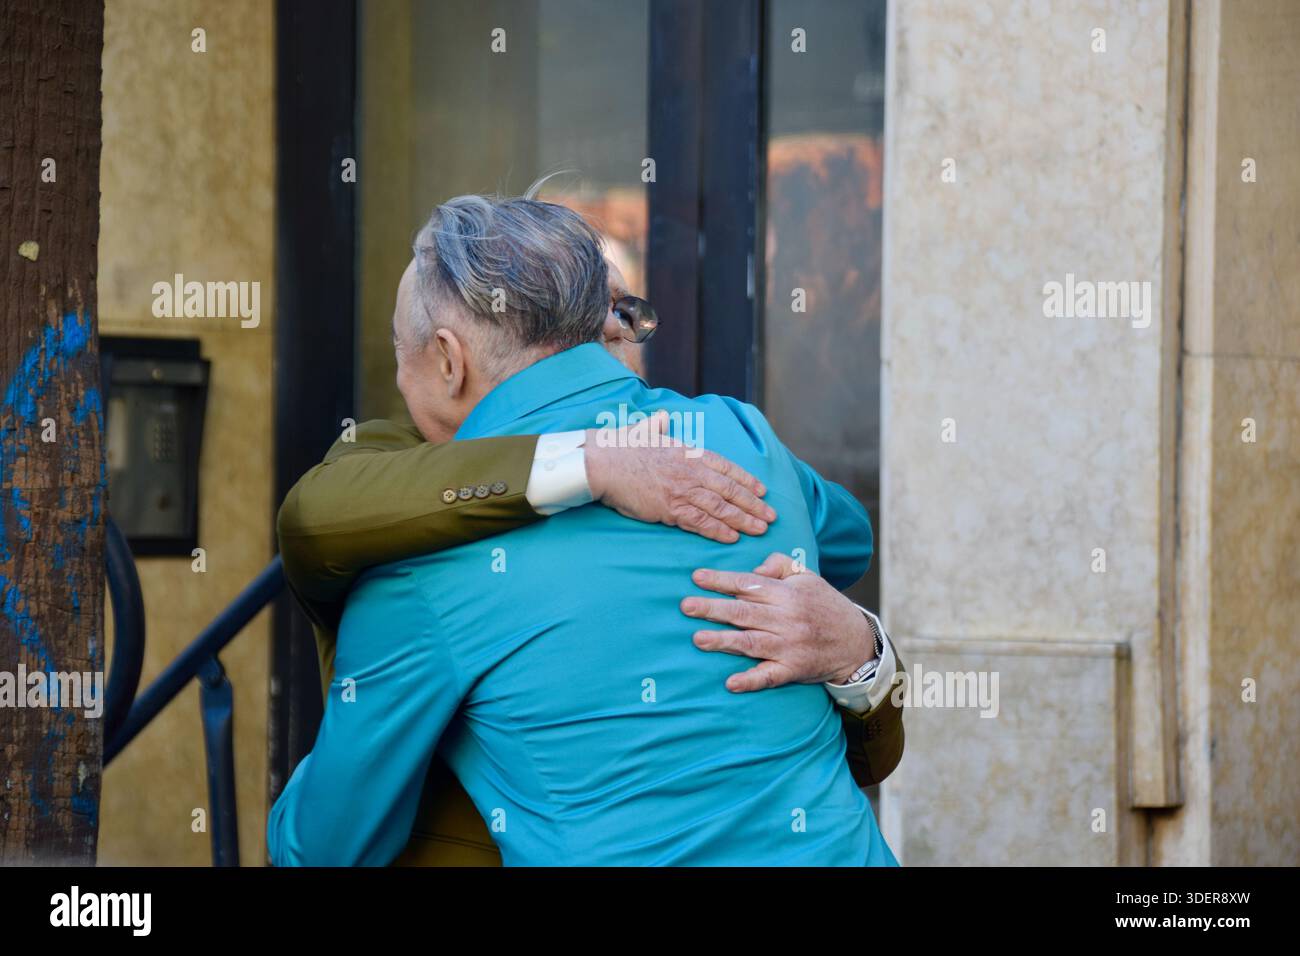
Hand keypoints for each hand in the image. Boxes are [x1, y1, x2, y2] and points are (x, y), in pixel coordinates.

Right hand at [585, 410, 775, 543]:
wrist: (602, 462)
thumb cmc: (621, 446)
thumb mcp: (645, 430)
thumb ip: (659, 425)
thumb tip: (662, 418)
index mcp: (689, 452)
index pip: (726, 467)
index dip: (747, 480)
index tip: (763, 491)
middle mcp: (690, 471)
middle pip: (730, 490)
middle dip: (754, 504)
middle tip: (771, 516)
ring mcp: (681, 490)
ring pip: (720, 508)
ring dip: (743, 520)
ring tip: (760, 529)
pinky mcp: (669, 509)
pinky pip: (700, 522)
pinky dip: (718, 530)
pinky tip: (732, 537)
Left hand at [682, 552, 875, 691]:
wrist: (856, 643)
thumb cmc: (826, 606)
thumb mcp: (808, 577)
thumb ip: (779, 564)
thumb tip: (753, 570)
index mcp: (788, 594)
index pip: (749, 584)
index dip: (721, 580)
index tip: (696, 577)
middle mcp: (787, 619)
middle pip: (743, 613)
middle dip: (712, 608)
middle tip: (685, 606)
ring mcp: (789, 647)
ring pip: (750, 643)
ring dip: (722, 641)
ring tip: (697, 638)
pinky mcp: (792, 670)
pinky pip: (769, 676)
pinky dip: (750, 680)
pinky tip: (731, 683)